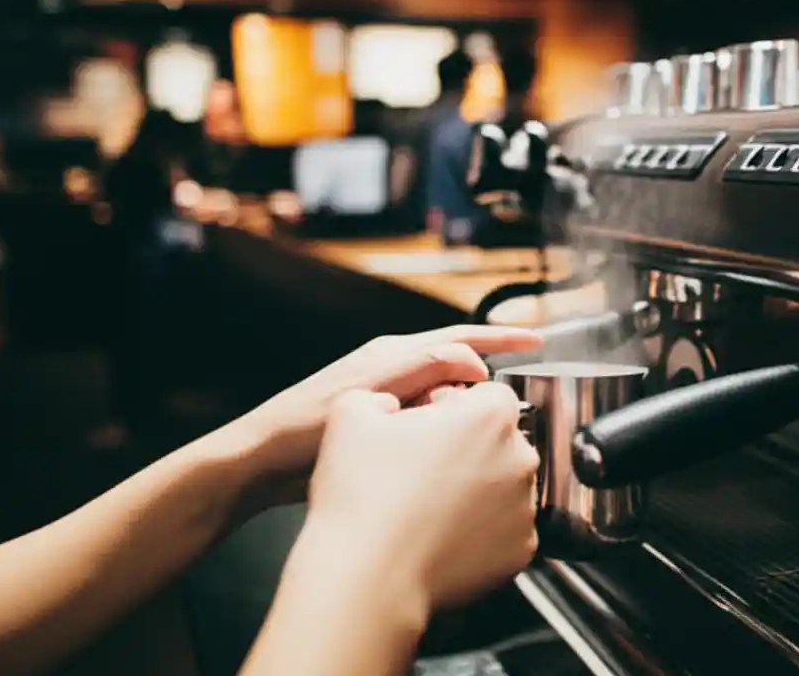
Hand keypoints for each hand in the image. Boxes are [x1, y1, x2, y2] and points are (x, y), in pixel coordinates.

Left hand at [229, 326, 541, 506]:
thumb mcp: (370, 393)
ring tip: (494, 420)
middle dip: (492, 367)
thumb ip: (422, 370)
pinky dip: (447, 423)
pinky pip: (427, 414)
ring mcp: (384, 392)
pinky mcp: (377, 420)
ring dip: (469, 400)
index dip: (502, 338)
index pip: (461, 337)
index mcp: (393, 353)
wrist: (260, 461)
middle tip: (525, 382)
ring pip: (443, 389)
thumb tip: (474, 360)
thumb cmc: (305, 426)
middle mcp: (391, 366)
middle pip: (456, 359)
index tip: (538, 341)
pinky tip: (455, 443)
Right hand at [308, 384, 538, 609]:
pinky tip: (442, 533)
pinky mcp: (520, 550)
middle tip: (423, 468)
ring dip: (476, 489)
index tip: (430, 425)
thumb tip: (388, 405)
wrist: (368, 576)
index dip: (454, 406)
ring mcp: (523, 508)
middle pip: (500, 440)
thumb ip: (379, 395)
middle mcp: (518, 459)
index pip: (488, 395)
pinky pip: (504, 529)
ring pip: (503, 486)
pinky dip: (480, 530)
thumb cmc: (364, 497)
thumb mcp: (351, 413)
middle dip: (468, 448)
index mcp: (489, 416)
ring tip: (428, 506)